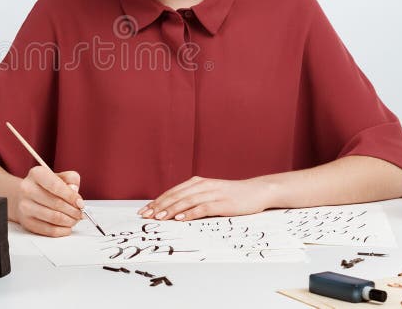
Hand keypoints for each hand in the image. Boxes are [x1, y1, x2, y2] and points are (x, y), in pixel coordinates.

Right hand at [12, 166, 83, 236]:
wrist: (24, 196)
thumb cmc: (45, 186)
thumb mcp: (59, 176)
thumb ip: (71, 179)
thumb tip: (74, 191)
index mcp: (36, 174)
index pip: (56, 186)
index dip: (71, 196)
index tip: (80, 203)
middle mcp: (27, 189)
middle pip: (56, 203)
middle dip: (73, 210)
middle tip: (81, 213)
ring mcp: (25, 206)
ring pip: (54, 218)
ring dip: (69, 221)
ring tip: (75, 219)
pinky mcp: (27, 222)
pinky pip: (48, 230)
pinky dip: (62, 230)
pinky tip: (67, 227)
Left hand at [137, 177, 275, 220]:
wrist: (256, 191)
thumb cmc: (231, 194)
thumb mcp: (210, 192)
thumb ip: (194, 198)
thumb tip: (174, 210)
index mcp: (197, 182)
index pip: (172, 192)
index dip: (157, 201)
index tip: (144, 210)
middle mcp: (203, 186)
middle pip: (176, 196)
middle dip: (159, 206)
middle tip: (146, 215)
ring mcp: (213, 194)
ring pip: (187, 201)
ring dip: (171, 210)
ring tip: (159, 218)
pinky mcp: (222, 203)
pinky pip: (203, 208)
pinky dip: (191, 213)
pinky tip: (181, 219)